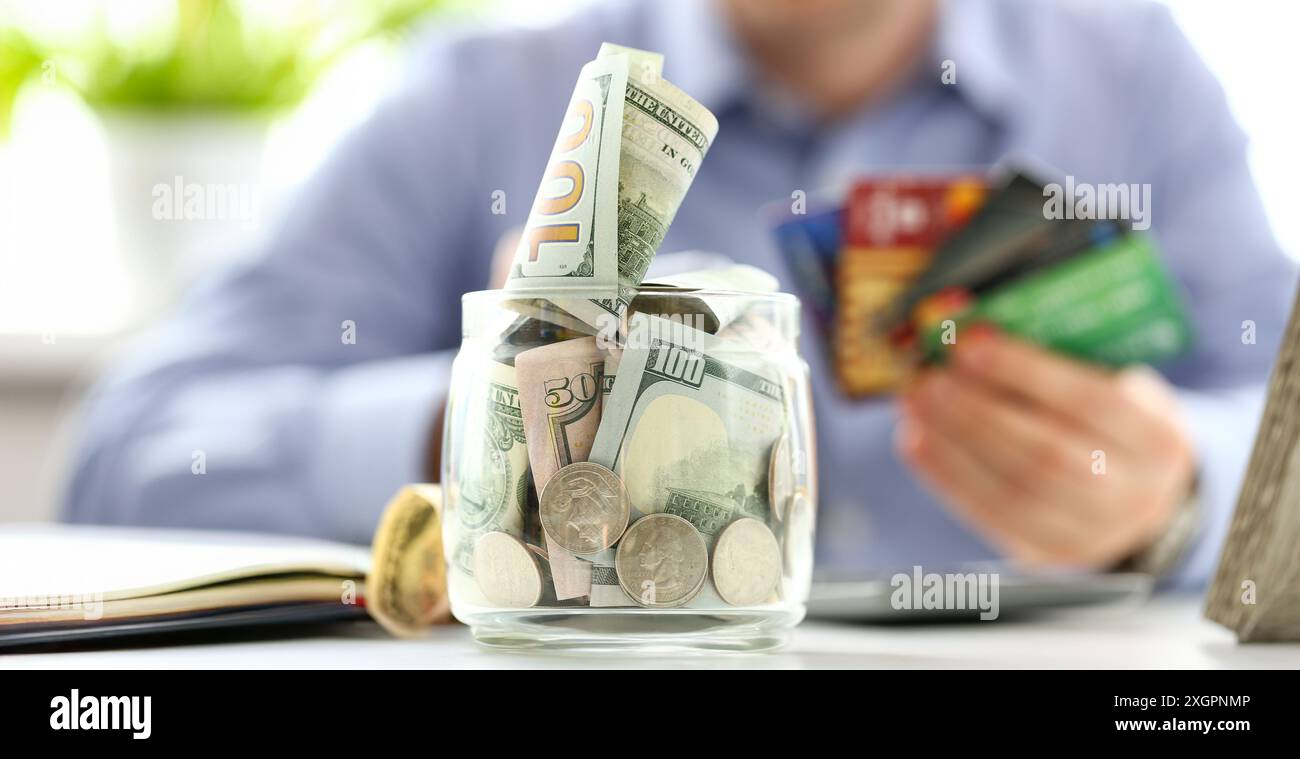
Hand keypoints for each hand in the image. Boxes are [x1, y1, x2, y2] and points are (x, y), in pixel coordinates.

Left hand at [896, 328, 1195, 568]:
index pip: (1092, 402)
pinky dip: (945, 476)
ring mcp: (1091, 533)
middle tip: (929, 378)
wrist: (1140, 497)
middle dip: (977, 412)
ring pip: (1013, 490)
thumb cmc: (1113, 422)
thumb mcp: (1116, 385)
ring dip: (952, 443)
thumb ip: (1064, 359)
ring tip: (914, 404)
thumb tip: (975, 328)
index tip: (971, 343)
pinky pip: (990, 516)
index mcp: (1158, 439)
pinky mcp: (1046, 553)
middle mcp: (1133, 493)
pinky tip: (915, 440)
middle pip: (1046, 454)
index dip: (1027, 372)